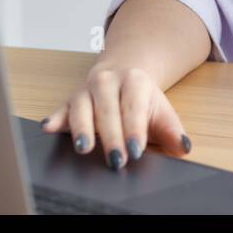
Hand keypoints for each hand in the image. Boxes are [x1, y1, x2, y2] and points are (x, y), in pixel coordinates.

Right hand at [39, 62, 192, 169]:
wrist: (124, 73)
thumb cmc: (143, 100)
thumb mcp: (162, 111)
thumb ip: (173, 130)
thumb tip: (184, 147)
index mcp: (135, 82)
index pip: (134, 107)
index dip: (135, 129)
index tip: (136, 149)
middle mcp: (108, 82)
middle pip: (108, 111)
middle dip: (112, 136)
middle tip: (116, 159)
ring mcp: (87, 90)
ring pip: (82, 108)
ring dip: (82, 129)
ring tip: (84, 148)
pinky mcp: (70, 101)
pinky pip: (61, 109)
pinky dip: (56, 118)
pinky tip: (49, 127)